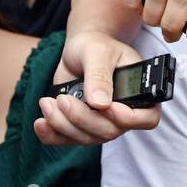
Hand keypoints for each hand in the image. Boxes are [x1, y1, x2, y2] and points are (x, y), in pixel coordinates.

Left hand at [35, 31, 160, 144]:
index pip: (146, 119)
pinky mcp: (80, 126)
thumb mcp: (98, 52)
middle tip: (63, 99)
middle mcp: (123, 113)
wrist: (79, 50)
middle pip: (110, 131)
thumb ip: (99, 75)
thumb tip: (100, 103)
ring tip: (47, 102)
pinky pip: (69, 140)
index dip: (128, 119)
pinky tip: (40, 123)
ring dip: (63, 124)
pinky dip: (52, 135)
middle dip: (83, 119)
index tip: (105, 107)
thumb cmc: (96, 46)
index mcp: (139, 94)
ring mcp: (102, 122)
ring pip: (88, 138)